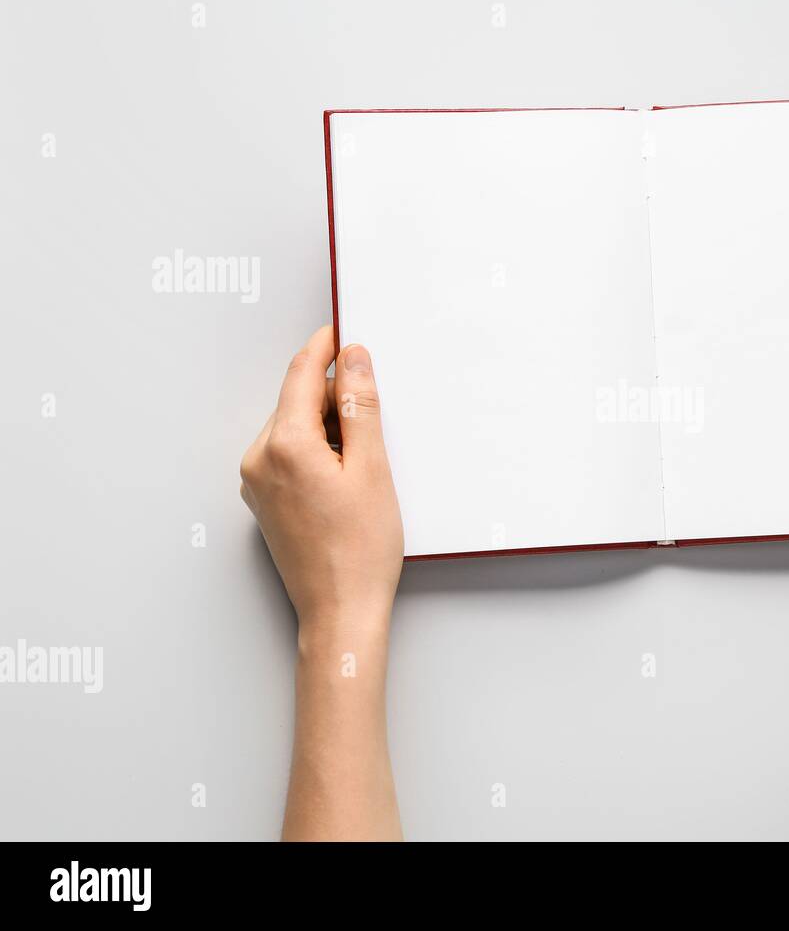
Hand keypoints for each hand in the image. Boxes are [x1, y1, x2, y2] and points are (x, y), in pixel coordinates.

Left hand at [239, 326, 402, 642]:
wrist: (341, 612)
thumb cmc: (361, 551)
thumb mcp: (373, 469)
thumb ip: (361, 407)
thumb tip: (353, 360)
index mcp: (285, 446)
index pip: (301, 375)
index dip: (325, 348)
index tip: (343, 331)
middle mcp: (260, 460)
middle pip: (297, 401)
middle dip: (335, 396)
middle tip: (376, 415)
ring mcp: (257, 482)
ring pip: (294, 429)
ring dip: (329, 427)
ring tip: (366, 462)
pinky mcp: (265, 501)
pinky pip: (290, 455)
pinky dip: (319, 451)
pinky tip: (348, 477)